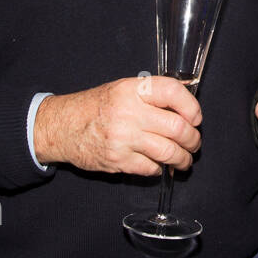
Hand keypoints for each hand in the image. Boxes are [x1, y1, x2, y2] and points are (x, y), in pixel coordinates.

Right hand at [33, 76, 201, 176]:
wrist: (61, 127)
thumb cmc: (94, 107)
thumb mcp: (122, 89)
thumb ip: (151, 95)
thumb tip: (186, 104)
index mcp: (132, 90)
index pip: (172, 92)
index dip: (191, 106)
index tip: (196, 117)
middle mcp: (129, 112)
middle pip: (177, 127)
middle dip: (193, 139)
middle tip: (194, 143)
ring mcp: (123, 138)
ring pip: (169, 152)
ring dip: (183, 159)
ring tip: (184, 159)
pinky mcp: (118, 160)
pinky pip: (151, 168)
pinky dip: (159, 168)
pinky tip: (158, 164)